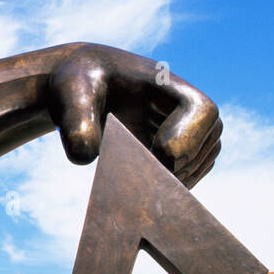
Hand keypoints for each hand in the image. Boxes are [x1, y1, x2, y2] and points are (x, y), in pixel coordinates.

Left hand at [47, 44, 220, 187]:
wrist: (81, 94)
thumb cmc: (79, 86)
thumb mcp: (70, 95)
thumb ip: (75, 123)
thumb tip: (85, 157)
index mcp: (169, 85)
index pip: (204, 111)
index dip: (187, 136)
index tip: (155, 150)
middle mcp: (190, 109)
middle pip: (202, 147)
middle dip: (171, 167)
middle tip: (129, 172)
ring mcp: (191, 135)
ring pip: (195, 168)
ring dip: (166, 181)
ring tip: (128, 176)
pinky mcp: (183, 158)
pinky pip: (186, 181)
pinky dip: (164, 189)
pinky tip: (135, 184)